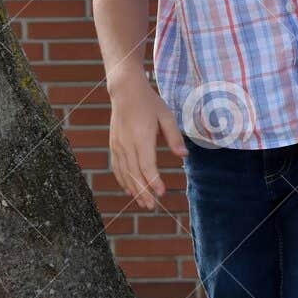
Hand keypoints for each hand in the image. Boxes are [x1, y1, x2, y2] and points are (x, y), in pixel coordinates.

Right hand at [109, 77, 185, 210]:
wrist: (125, 91)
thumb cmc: (149, 103)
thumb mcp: (166, 116)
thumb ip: (174, 137)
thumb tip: (184, 155)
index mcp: (141, 137)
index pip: (147, 165)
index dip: (153, 181)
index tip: (161, 192)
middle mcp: (127, 144)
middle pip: (134, 174)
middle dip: (143, 191)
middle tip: (152, 206)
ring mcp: (118, 145)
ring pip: (124, 173)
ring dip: (133, 189)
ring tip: (143, 203)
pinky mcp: (114, 145)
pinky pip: (117, 167)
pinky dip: (122, 180)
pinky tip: (129, 190)